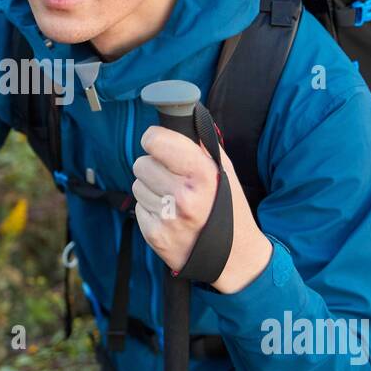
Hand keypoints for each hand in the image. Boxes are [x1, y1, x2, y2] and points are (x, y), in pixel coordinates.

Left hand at [131, 125, 271, 294]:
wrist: (234, 256)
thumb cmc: (228, 206)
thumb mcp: (225, 171)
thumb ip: (202, 144)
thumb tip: (181, 115)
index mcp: (202, 173)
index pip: (155, 141)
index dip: (154, 140)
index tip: (158, 145)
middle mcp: (183, 195)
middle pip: (141, 163)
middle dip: (153, 167)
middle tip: (171, 178)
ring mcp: (167, 217)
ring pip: (136, 185)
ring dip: (151, 189)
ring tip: (172, 199)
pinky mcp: (155, 235)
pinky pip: (138, 207)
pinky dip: (150, 209)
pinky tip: (169, 216)